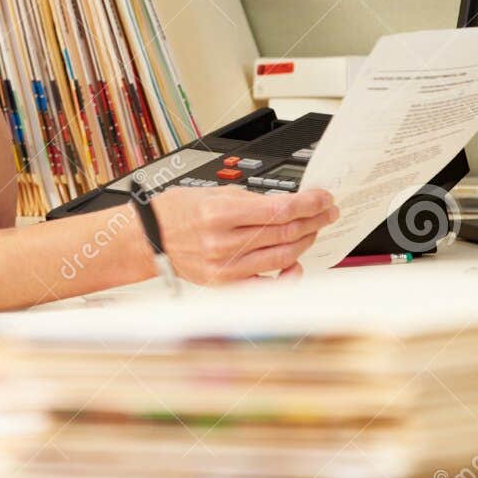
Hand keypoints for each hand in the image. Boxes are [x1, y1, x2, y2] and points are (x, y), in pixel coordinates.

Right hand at [149, 186, 337, 283]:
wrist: (150, 237)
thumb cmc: (178, 212)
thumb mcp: (213, 193)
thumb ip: (251, 200)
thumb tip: (288, 203)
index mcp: (219, 214)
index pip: (279, 210)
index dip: (308, 204)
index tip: (323, 198)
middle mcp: (223, 243)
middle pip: (285, 232)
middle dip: (314, 219)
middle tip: (327, 211)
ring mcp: (225, 266)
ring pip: (282, 256)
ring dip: (305, 240)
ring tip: (314, 229)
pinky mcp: (226, 283)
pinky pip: (267, 284)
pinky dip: (287, 275)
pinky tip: (296, 263)